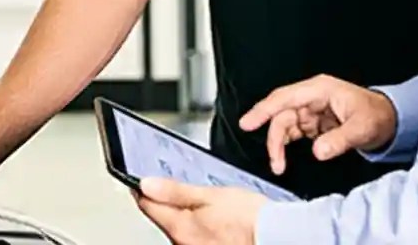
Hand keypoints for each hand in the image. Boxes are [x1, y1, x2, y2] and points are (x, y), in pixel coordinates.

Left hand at [135, 178, 265, 244]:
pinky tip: (211, 221)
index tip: (142, 180)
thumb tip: (146, 185)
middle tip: (180, 190)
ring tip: (203, 206)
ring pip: (178, 230)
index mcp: (180, 229)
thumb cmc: (249, 218)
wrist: (275, 238)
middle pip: (162, 220)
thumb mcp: (210, 195)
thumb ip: (175, 191)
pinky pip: (192, 238)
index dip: (142, 189)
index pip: (147, 206)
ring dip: (183, 216)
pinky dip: (197, 227)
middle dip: (165, 204)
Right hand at [239, 74, 397, 174]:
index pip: (285, 98)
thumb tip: (318, 151)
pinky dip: (285, 145)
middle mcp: (311, 98)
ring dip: (278, 144)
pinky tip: (284, 158)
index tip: (247, 122)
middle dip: (273, 137)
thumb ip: (339, 140)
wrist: (389, 120)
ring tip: (279, 165)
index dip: (264, 110)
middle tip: (275, 161)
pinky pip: (292, 132)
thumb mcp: (361, 128)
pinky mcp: (312, 122)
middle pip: (281, 114)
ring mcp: (311, 110)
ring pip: (284, 124)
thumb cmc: (376, 115)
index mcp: (320, 90)